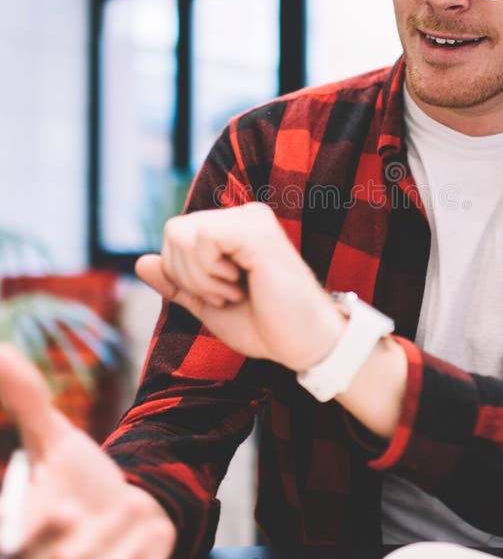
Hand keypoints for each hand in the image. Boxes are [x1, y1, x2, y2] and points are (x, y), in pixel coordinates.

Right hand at [0, 344, 175, 558]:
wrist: (129, 510)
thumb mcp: (56, 438)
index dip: (35, 533)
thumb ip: (25, 401)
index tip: (64, 508)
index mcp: (22, 533)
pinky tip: (155, 530)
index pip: (15, 546)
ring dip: (123, 536)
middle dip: (93, 532)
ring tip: (135, 504)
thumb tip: (0, 352)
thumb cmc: (79, 480)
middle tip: (110, 503)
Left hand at [136, 202, 344, 371]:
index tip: (219, 295)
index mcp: (233, 229)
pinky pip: (202, 239)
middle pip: (173, 231)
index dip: (181, 273)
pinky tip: (239, 285)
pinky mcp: (255, 231)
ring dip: (199, 277)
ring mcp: (251, 219)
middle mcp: (243, 216)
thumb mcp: (209, 305)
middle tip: (226, 295)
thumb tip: (140, 262)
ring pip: (182, 233)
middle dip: (187, 275)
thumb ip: (177, 283)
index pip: (175, 234)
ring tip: (235, 291)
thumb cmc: (266, 326)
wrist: (306, 343)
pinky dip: (209, 273)